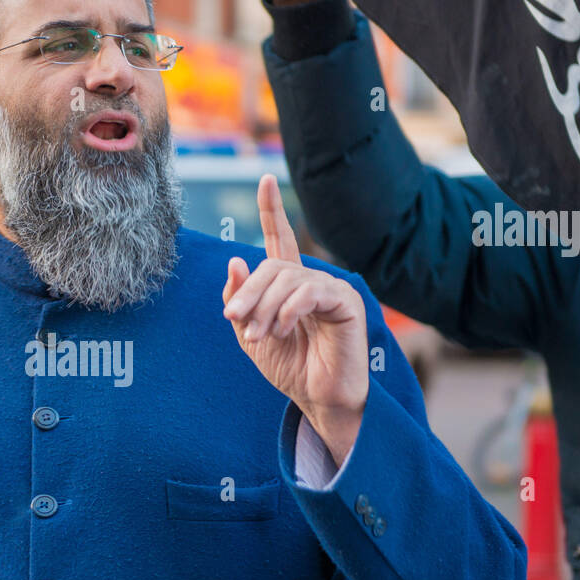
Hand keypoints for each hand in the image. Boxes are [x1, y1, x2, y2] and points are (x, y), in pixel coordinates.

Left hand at [222, 175, 367, 465]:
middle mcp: (310, 280)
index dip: (271, 210)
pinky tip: (283, 330)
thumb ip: (240, 301)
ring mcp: (330, 289)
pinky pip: (311, 292)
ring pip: (288, 279)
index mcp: (288, 285)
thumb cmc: (289, 369)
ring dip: (265, 307)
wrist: (317, 399)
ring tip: (259, 336)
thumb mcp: (251, 335)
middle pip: (272, 265)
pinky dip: (290, 310)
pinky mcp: (346, 303)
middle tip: (234, 319)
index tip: (264, 180)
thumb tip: (236, 260)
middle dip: (249, 292)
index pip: (280, 240)